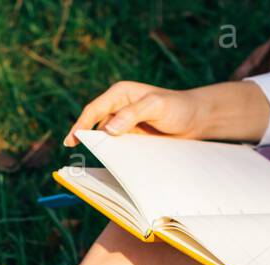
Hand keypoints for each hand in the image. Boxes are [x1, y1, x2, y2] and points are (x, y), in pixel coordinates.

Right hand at [63, 80, 269, 146]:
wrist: (197, 120)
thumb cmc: (178, 107)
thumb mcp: (157, 105)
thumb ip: (133, 114)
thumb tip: (109, 128)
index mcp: (120, 94)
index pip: (94, 110)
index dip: (80, 124)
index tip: (72, 140)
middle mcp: (118, 108)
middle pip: (95, 125)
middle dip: (87, 139)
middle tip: (76, 155)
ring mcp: (124, 124)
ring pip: (105, 138)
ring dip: (101, 149)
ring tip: (95, 162)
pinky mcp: (131, 138)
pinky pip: (117, 148)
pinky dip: (112, 156)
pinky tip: (112, 165)